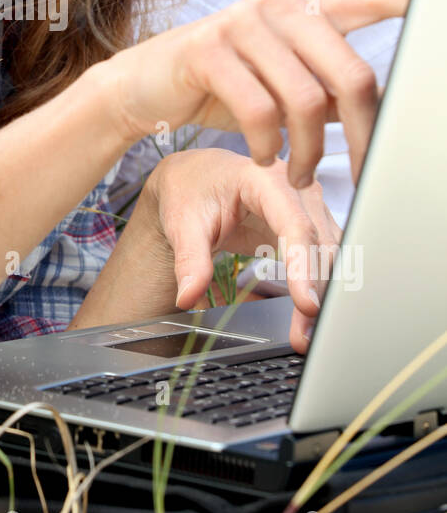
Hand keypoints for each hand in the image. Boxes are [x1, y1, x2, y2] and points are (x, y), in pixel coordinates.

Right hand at [105, 0, 410, 187]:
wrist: (144, 85)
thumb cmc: (225, 86)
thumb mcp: (286, 86)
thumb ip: (331, 90)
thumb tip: (384, 117)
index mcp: (307, 6)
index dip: (414, 0)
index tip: (438, 9)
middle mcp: (280, 4)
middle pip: (351, 72)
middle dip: (364, 135)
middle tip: (364, 173)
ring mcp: (243, 22)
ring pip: (305, 100)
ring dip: (309, 153)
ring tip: (300, 174)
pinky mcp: (207, 49)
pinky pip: (258, 110)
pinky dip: (267, 147)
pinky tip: (263, 157)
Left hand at [144, 148, 340, 352]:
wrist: (197, 177)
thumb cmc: (192, 191)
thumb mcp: (183, 223)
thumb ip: (190, 259)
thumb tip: (188, 295)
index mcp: (265, 178)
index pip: (294, 225)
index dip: (303, 266)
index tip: (306, 304)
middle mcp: (296, 188)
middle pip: (319, 244)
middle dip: (315, 291)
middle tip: (303, 335)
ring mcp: (308, 206)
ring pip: (330, 253)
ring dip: (323, 294)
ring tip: (305, 333)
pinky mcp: (310, 225)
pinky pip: (324, 258)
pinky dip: (319, 287)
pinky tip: (309, 314)